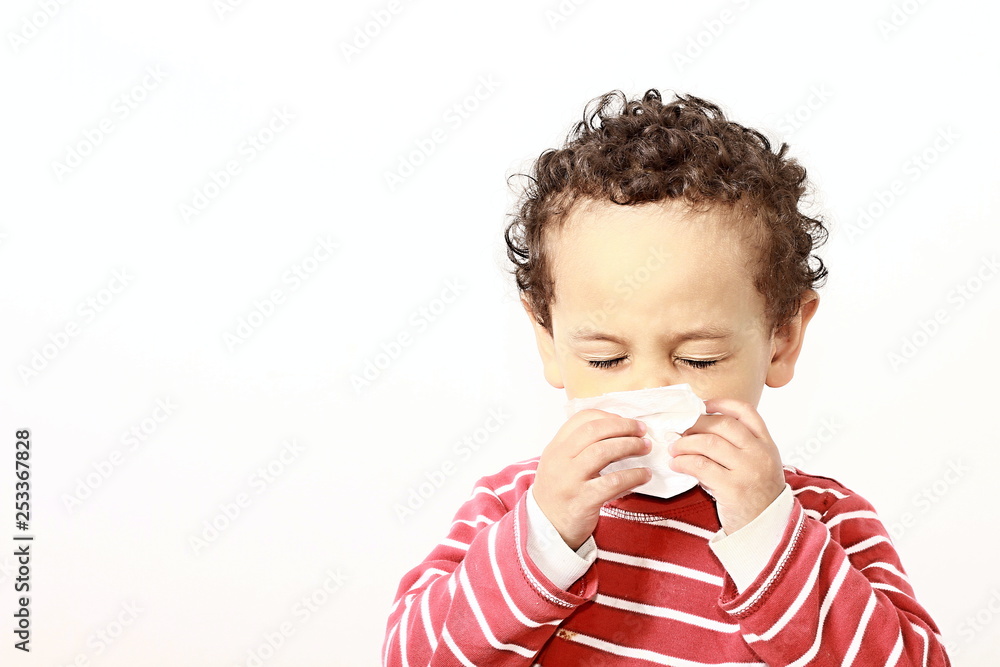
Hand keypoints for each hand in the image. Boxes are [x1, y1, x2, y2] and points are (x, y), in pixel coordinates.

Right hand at [532, 410, 651, 550]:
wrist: (546, 529)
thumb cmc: (560, 493)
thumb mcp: (560, 464)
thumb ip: (580, 447)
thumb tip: (617, 430)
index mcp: (555, 447)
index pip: (582, 419)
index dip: (608, 417)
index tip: (626, 423)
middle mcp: (560, 460)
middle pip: (594, 431)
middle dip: (623, 427)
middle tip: (642, 432)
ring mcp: (570, 480)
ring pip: (603, 451)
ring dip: (630, 446)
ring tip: (645, 448)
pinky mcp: (583, 501)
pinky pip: (613, 482)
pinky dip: (634, 475)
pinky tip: (644, 475)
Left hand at [667, 398, 784, 534]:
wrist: (768, 530)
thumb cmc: (756, 497)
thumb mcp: (758, 466)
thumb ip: (738, 447)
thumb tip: (696, 431)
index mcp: (767, 445)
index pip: (746, 412)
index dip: (722, 404)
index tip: (702, 405)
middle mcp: (760, 454)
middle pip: (723, 424)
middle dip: (696, 424)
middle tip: (679, 431)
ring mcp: (748, 470)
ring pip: (709, 443)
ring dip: (685, 443)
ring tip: (673, 449)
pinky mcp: (732, 488)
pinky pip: (700, 466)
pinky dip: (683, 462)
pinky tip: (676, 465)